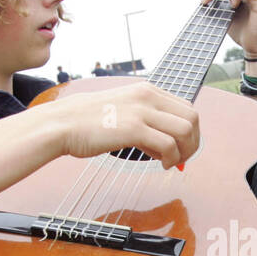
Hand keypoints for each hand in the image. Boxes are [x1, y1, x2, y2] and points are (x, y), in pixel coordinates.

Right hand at [40, 82, 199, 169]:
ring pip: (185, 131)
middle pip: (192, 117)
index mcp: (147, 90)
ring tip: (171, 163)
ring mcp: (141, 111)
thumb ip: (146, 122)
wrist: (63, 123)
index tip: (182, 147)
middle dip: (193, 142)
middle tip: (182, 158)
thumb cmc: (88, 122)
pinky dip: (171, 159)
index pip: (186, 107)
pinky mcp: (133, 129)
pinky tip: (161, 164)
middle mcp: (148, 96)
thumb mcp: (124, 110)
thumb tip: (168, 146)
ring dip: (184, 151)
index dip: (191, 130)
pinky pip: (168, 145)